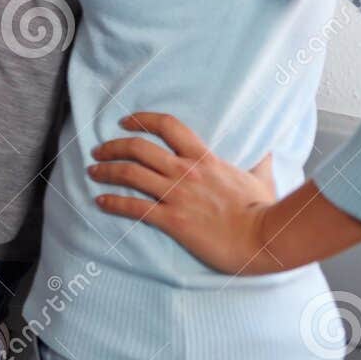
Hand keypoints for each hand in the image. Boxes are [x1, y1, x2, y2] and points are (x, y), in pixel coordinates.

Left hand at [89, 111, 279, 274]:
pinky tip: (101, 201)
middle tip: (98, 150)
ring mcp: (177, 195)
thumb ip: (259, 163)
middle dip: (112, 146)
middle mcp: (186, 171)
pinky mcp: (172, 220)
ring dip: (105, 171)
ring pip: (130, 174)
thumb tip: (267, 152)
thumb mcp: (262, 178)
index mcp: (205, 158)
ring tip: (93, 172)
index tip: (125, 122)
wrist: (266, 239)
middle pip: (138, 148)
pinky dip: (113, 202)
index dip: (142, 119)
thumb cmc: (265, 210)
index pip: (168, 125)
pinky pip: (134, 207)